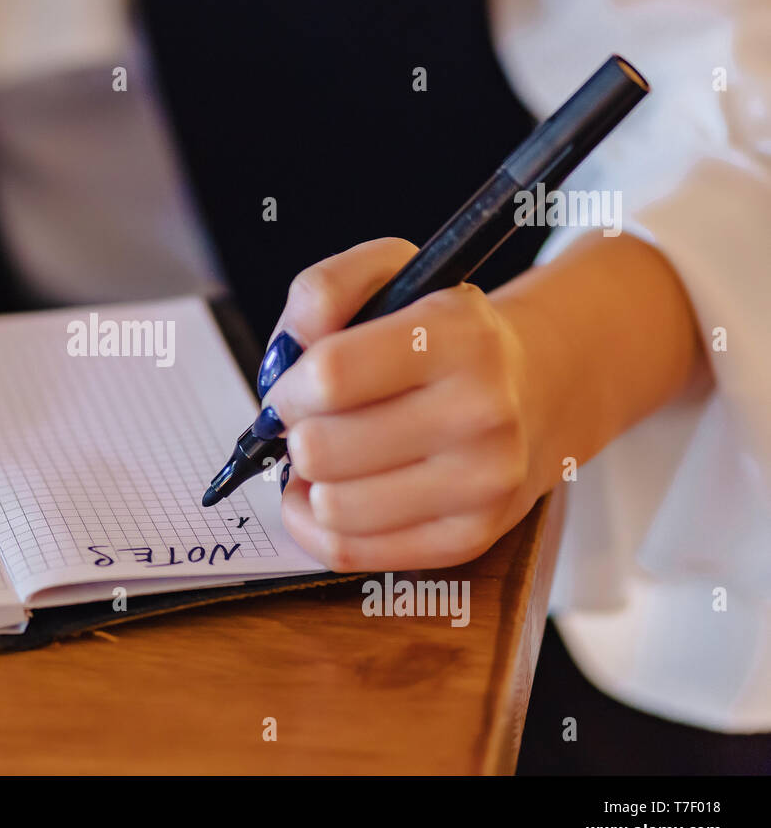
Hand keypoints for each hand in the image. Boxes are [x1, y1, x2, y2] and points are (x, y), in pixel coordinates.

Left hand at [259, 238, 548, 571]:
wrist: (538, 389)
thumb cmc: (443, 337)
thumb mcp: (394, 275)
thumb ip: (324, 290)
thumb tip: (289, 353)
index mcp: (459, 335)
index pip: (330, 374)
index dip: (290, 386)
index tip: (294, 388)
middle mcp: (480, 412)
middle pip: (320, 448)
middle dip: (298, 434)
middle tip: (317, 422)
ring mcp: (482, 483)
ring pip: (331, 507)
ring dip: (310, 482)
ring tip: (331, 457)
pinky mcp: (470, 537)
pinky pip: (352, 552)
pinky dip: (318, 526)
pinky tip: (328, 494)